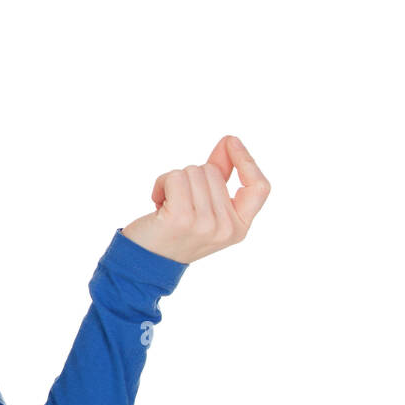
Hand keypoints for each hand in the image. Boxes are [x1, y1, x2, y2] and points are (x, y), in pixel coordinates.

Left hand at [120, 135, 270, 264]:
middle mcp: (227, 227)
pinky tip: (158, 203)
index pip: (260, 187)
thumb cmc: (174, 231)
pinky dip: (161, 183)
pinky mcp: (182, 218)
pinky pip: (175, 177)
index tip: (231, 141)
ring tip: (168, 205)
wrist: (145, 262)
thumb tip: (230, 143)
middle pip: (213, 171)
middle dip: (191, 178)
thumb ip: (220, 178)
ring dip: (174, 181)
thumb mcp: (206, 209)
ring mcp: (206, 224)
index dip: (247, 160)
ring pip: (193, 171)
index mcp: (239, 227)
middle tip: (180, 203)